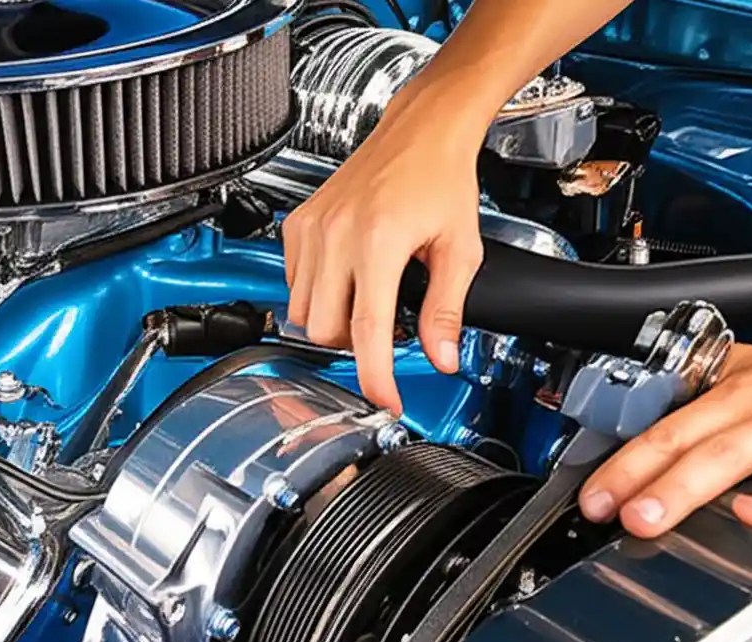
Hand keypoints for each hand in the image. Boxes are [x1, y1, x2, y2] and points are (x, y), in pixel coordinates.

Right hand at [282, 83, 487, 413]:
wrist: (419, 130)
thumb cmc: (441, 177)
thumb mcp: (458, 248)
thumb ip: (446, 310)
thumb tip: (441, 357)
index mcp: (378, 242)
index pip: (367, 330)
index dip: (375, 376)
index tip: (385, 399)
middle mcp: (336, 235)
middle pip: (325, 329)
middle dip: (352, 345)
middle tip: (385, 332)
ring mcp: (311, 228)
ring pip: (302, 310)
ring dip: (332, 321)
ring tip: (365, 303)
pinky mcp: (297, 223)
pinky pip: (293, 282)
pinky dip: (315, 294)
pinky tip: (344, 279)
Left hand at [580, 343, 751, 536]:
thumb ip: (713, 406)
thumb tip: (652, 455)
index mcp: (735, 381)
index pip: (666, 418)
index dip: (625, 458)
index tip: (594, 496)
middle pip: (687, 434)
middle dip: (640, 474)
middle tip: (610, 511)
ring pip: (736, 450)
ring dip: (687, 486)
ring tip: (652, 517)